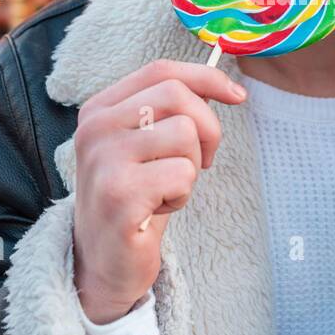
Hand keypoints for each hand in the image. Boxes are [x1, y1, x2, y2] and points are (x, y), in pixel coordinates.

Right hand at [71, 59, 246, 322]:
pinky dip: (182, 194)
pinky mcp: (119, 194)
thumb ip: (170, 111)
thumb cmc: (134, 199)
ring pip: (185, 134)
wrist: (104, 262)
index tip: (238, 96)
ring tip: (166, 189)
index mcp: (99, 109)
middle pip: (178, 96)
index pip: (161, 71)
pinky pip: (183, 173)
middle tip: (203, 162)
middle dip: (208, 129)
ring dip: (190, 168)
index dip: (206, 77)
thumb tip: (223, 86)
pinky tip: (158, 209)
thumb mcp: (146, 146)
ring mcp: (103, 160)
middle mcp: (95, 128)